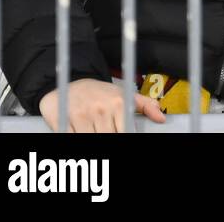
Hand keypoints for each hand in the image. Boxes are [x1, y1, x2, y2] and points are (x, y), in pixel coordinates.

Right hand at [39, 79, 166, 132]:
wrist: (71, 83)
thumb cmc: (101, 93)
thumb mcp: (125, 95)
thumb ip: (146, 106)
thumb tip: (161, 118)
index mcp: (118, 103)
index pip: (126, 131)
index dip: (125, 134)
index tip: (121, 132)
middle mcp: (100, 109)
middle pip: (108, 137)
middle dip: (108, 136)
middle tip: (105, 130)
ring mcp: (80, 115)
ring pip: (90, 140)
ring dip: (91, 137)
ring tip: (94, 130)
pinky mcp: (63, 121)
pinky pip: (72, 138)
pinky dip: (76, 137)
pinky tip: (80, 131)